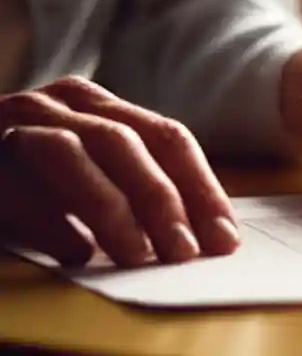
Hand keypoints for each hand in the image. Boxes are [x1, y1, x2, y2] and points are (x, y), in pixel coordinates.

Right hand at [0, 77, 238, 267]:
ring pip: (82, 152)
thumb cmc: (17, 173)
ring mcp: (16, 120)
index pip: (168, 136)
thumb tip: (193, 234)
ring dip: (116, 210)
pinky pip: (23, 180)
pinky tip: (74, 251)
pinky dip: (53, 218)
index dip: (202, 187)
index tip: (225, 236)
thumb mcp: (80, 173)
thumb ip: (125, 187)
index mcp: (97, 103)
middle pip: (131, 143)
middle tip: (187, 253)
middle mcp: (60, 102)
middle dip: (167, 201)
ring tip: (139, 256)